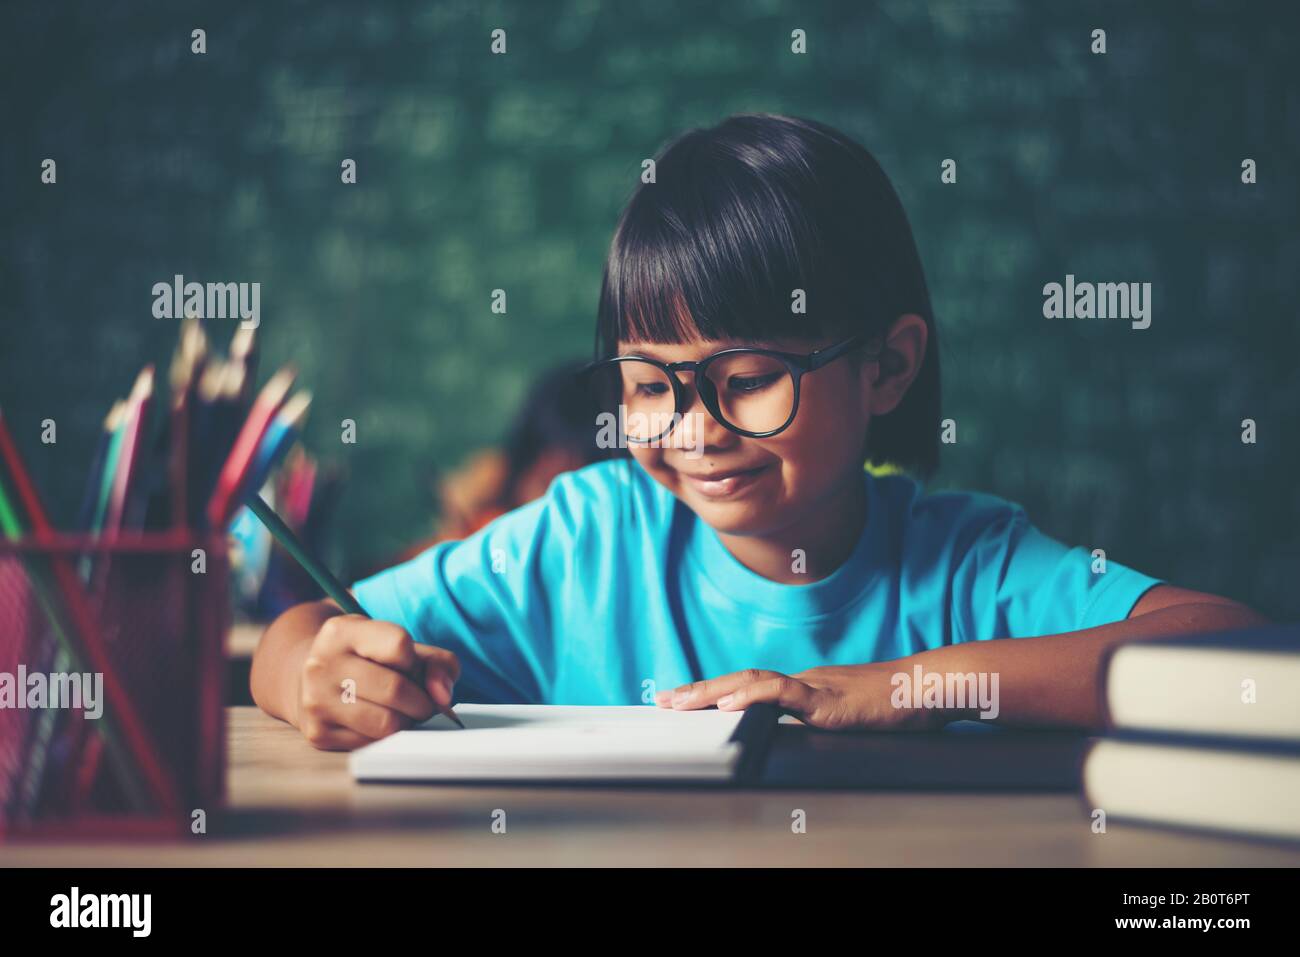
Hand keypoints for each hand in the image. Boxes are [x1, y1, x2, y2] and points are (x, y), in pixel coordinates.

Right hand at [295, 615, 460, 749]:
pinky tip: (378, 721)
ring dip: (407, 721)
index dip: (415, 660)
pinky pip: (374, 744)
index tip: (409, 665)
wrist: (310, 679)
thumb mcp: (398, 644)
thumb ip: (437, 662)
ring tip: (400, 711)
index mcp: (341, 632)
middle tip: (417, 699)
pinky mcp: (318, 733)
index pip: (399, 644)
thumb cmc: (367, 660)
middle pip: (396, 690)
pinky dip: (387, 737)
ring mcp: (316, 701)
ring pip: (387, 724)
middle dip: (420, 700)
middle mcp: (322, 664)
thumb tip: (443, 696)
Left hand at [654, 661, 947, 730]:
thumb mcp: (848, 716)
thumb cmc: (896, 704)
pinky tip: (730, 703)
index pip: (750, 685)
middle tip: (664, 701)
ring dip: (712, 692)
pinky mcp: (827, 699)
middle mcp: (802, 681)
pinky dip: (753, 695)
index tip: (684, 701)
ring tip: (681, 702)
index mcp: (805, 687)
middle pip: (740, 680)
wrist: (927, 688)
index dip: (715, 692)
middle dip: (699, 692)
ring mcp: (813, 687)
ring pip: (752, 681)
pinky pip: (783, 693)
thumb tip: (796, 738)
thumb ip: (820, 722)